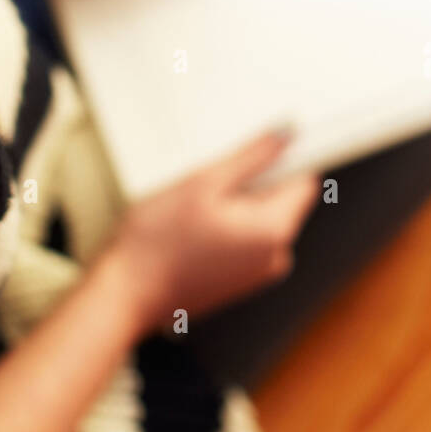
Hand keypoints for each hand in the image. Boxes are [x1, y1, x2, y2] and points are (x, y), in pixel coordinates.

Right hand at [110, 130, 320, 334]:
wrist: (127, 295)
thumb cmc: (157, 245)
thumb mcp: (204, 183)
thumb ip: (252, 157)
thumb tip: (285, 136)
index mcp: (274, 232)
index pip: (304, 181)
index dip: (283, 159)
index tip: (260, 149)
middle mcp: (274, 257)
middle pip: (282, 199)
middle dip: (252, 183)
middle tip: (210, 184)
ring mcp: (257, 273)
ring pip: (260, 218)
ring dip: (235, 204)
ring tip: (196, 210)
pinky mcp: (239, 280)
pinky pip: (246, 238)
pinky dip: (227, 226)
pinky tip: (193, 229)